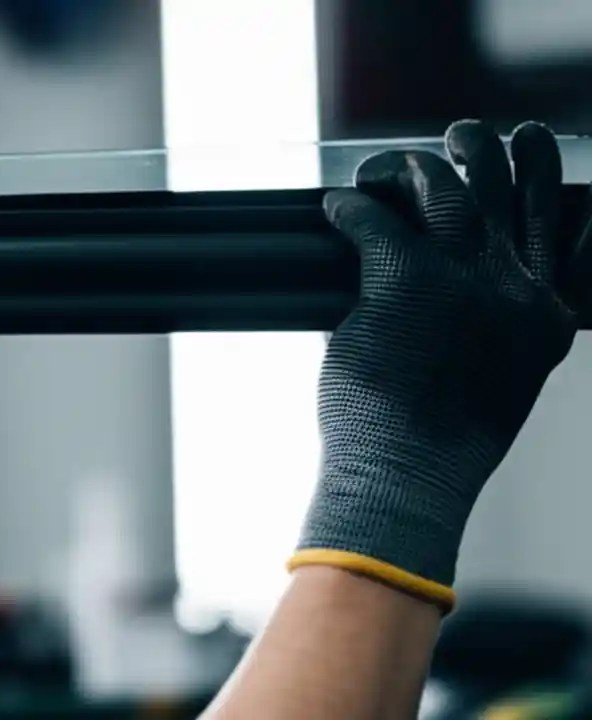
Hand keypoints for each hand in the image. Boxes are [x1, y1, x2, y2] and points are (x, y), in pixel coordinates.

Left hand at [291, 121, 582, 609]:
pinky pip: (376, 219)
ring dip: (417, 165)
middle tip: (463, 138)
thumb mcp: (496, 380)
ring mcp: (466, 279)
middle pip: (517, 189)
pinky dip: (351, 208)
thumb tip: (460, 284)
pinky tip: (335, 207)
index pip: (568, 231)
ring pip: (452, 186)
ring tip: (389, 166)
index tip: (538, 161)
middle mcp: (517, 290)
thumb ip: (494, 325)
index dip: (549, 189)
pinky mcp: (407, 279)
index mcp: (546, 317)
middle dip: (493, 152)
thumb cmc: (436, 443)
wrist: (407, 480)